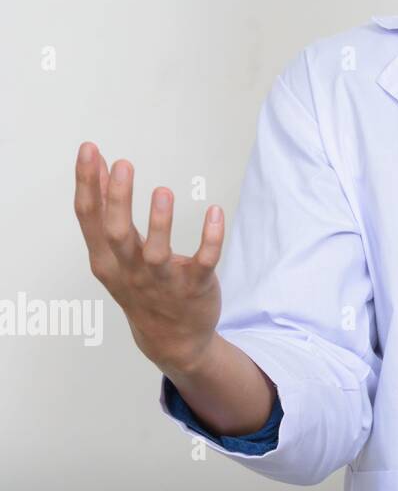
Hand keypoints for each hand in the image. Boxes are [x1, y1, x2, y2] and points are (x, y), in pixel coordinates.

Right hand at [74, 141, 225, 376]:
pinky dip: (210, 238)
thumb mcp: (115, 253)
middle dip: (118, 199)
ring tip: (163, 190)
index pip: (89, 219)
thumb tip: (100, 166)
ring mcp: (163, 281)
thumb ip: (107, 211)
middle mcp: (130, 270)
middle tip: (123, 163)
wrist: (171, 340)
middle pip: (116, 233)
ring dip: (160, 223)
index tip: (90, 150)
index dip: (88, 184)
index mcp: (107, 259)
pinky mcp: (195, 286)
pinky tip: (216, 212)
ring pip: (156, 252)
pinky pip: (204, 261)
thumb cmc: (140, 285)